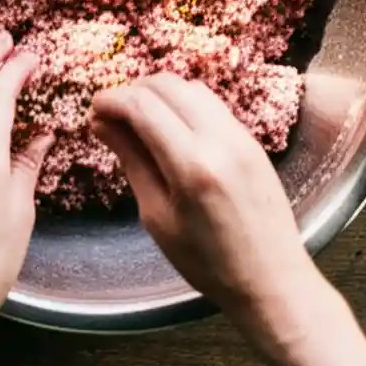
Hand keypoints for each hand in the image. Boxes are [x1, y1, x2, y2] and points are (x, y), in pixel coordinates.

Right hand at [90, 72, 313, 312]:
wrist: (273, 280)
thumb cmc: (208, 262)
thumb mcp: (157, 217)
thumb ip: (132, 162)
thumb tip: (103, 125)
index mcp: (192, 165)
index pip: (143, 105)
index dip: (111, 100)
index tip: (93, 111)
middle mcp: (221, 140)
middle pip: (167, 85)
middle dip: (132, 91)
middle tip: (111, 115)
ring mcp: (242, 136)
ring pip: (191, 88)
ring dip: (159, 94)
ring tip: (138, 121)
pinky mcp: (253, 141)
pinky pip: (212, 105)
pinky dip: (183, 104)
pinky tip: (169, 129)